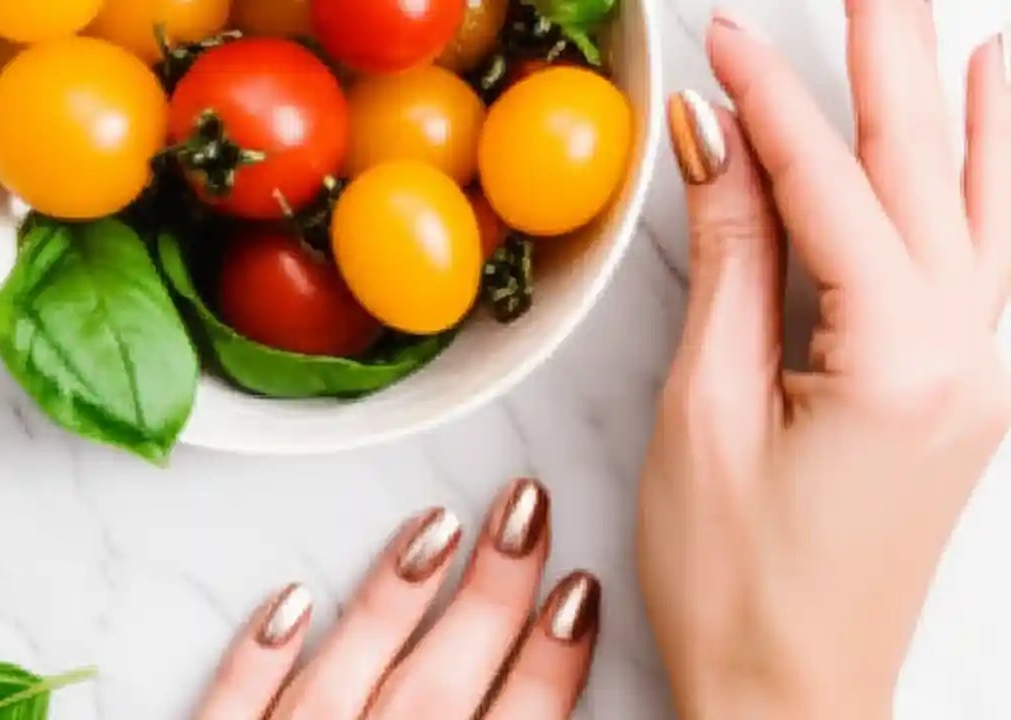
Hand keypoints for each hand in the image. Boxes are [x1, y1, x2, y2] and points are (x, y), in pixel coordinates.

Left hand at [195, 480, 599, 718]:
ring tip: (437, 526)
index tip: (579, 595)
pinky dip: (256, 661)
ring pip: (341, 682)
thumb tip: (529, 703)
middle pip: (437, 689)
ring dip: (392, 603)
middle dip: (490, 598)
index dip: (550, 666)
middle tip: (526, 511)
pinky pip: (231, 712)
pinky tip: (288, 599)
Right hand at [644, 4, 1010, 718]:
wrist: (798, 695)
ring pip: (977, 202)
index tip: (721, 37)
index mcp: (899, 363)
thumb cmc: (740, 582)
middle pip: (923, 170)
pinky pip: (987, 254)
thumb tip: (716, 149)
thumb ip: (730, 265)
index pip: (828, 190)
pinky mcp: (963, 389)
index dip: (768, 104)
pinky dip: (987, 176)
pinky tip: (992, 122)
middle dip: (886, 60)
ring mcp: (981, 372)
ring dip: (953, 102)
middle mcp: (968, 356)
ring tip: (946, 20)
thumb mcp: (707, 411)